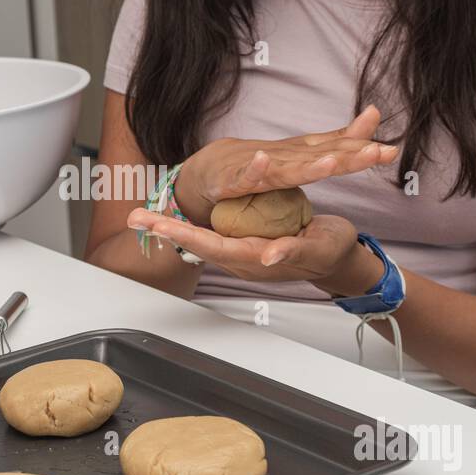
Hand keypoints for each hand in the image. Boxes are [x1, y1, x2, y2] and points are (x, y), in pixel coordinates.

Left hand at [127, 211, 383, 291]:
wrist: (339, 257)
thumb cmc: (329, 251)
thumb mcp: (316, 248)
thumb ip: (291, 252)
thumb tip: (268, 256)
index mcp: (256, 257)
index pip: (211, 245)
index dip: (184, 233)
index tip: (159, 223)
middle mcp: (242, 256)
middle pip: (196, 242)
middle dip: (165, 229)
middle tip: (136, 217)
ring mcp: (241, 250)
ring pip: (199, 238)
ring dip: (170, 227)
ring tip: (142, 217)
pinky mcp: (246, 240)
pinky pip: (211, 235)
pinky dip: (188, 226)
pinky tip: (169, 220)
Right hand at [172, 105, 397, 225]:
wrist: (208, 170)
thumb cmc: (258, 163)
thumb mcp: (304, 153)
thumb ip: (340, 137)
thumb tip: (377, 111)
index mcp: (300, 154)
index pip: (335, 148)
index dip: (362, 148)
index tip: (391, 150)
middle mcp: (283, 157)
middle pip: (319, 157)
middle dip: (348, 154)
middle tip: (376, 152)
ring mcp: (259, 168)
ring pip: (287, 169)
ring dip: (308, 165)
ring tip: (331, 162)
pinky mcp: (233, 181)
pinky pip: (244, 178)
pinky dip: (253, 170)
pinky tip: (262, 161)